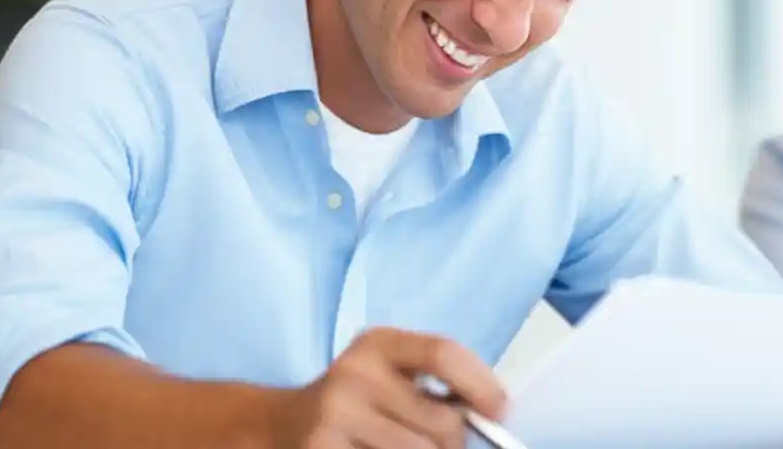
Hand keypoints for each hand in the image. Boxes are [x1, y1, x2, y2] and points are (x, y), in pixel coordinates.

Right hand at [268, 327, 505, 448]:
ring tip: (404, 448)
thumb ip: (435, 384)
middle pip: (442, 422)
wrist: (281, 427)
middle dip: (454, 444)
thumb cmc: (355, 403)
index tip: (501, 411)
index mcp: (377, 344)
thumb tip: (496, 412)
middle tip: (444, 446)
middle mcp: (354, 374)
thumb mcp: (389, 375)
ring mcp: (334, 416)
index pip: (442, 353)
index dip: (481, 383)